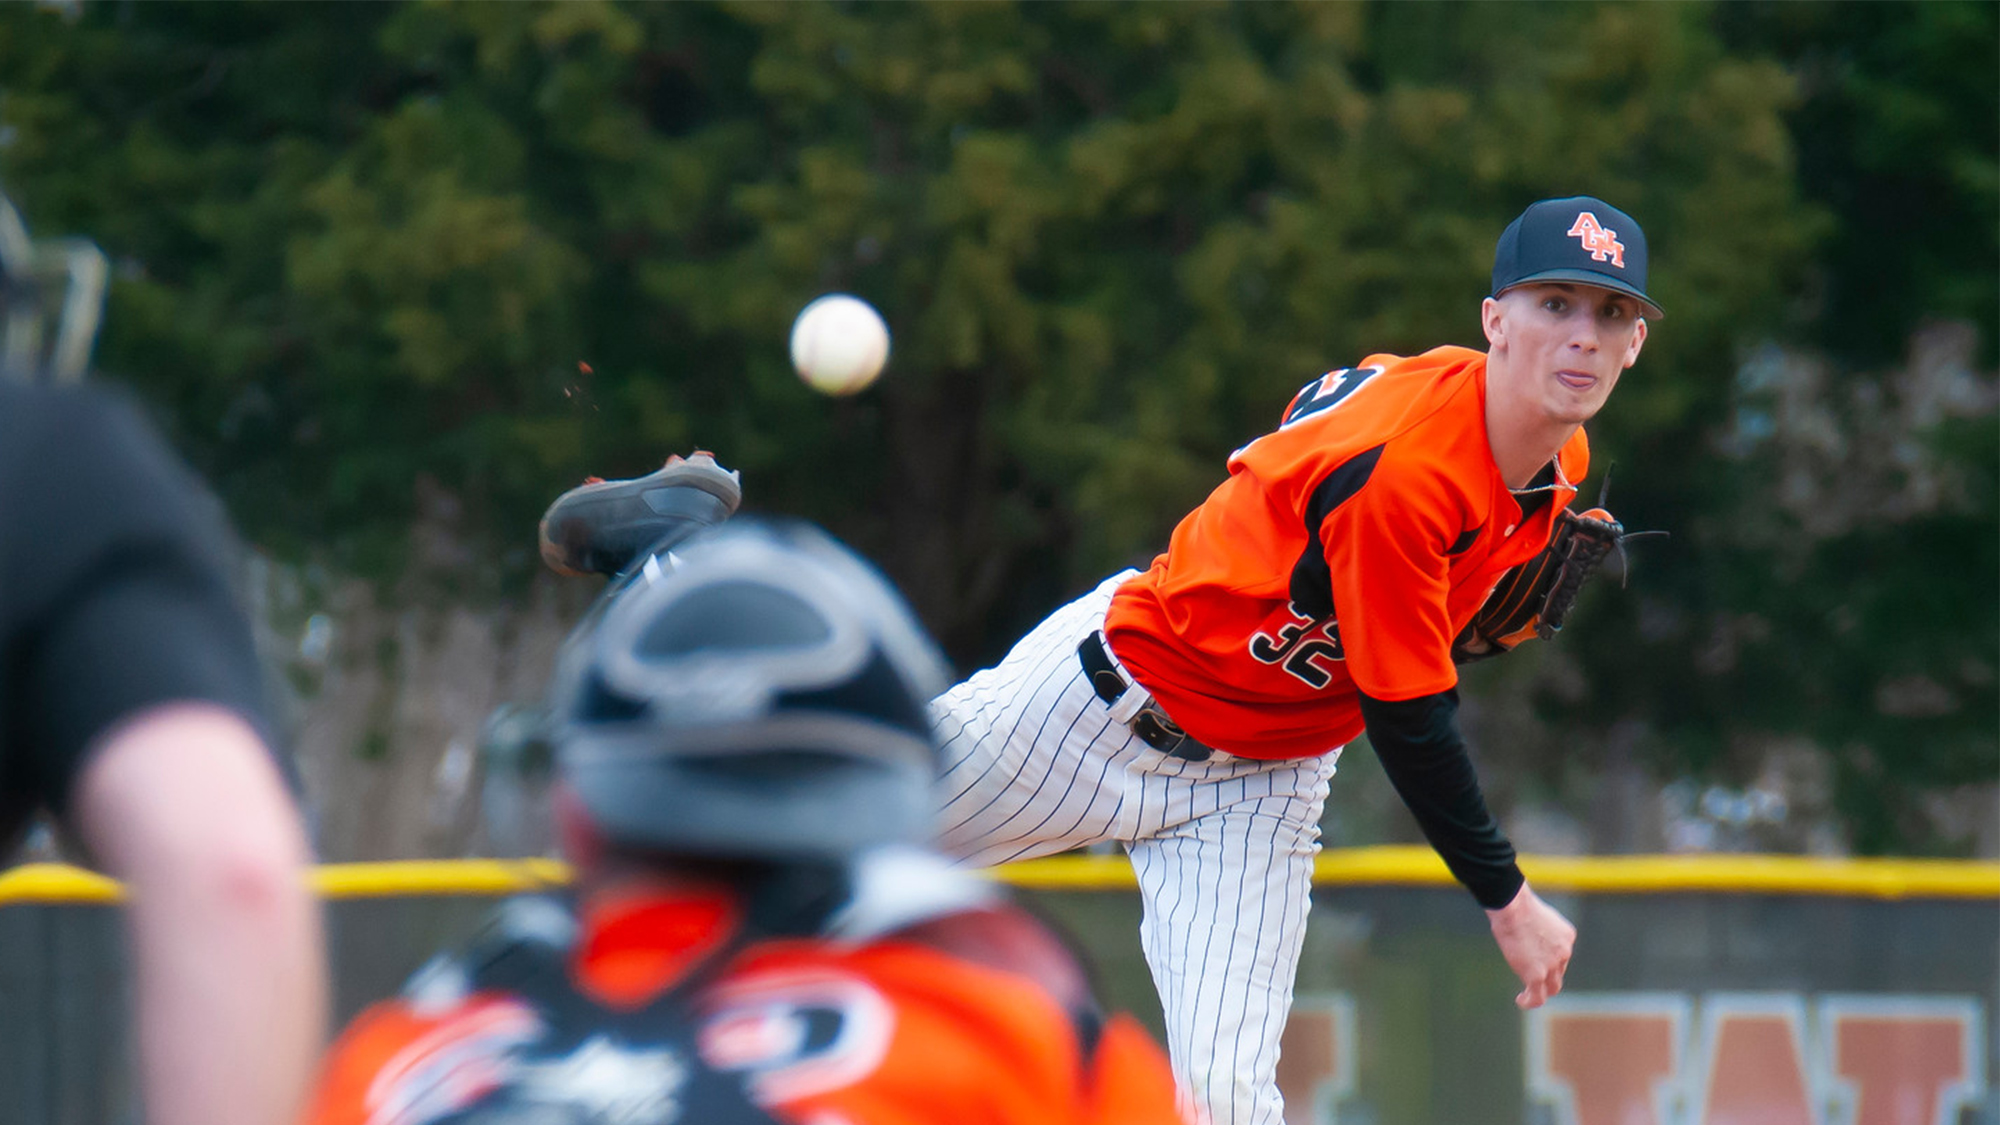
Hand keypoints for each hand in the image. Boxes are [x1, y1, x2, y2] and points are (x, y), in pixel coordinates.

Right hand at [1485, 882, 1574, 1008]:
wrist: (1514, 907)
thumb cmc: (1517, 905)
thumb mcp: (1536, 915)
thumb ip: (1538, 928)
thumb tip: (1526, 932)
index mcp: (1567, 936)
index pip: (1560, 955)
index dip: (1547, 959)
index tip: (1532, 958)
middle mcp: (1564, 952)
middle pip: (1559, 973)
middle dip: (1547, 977)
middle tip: (1532, 978)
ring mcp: (1552, 965)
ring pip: (1551, 987)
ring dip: (1540, 991)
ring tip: (1527, 994)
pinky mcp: (1536, 975)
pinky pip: (1537, 997)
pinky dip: (1530, 1001)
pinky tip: (1520, 1000)